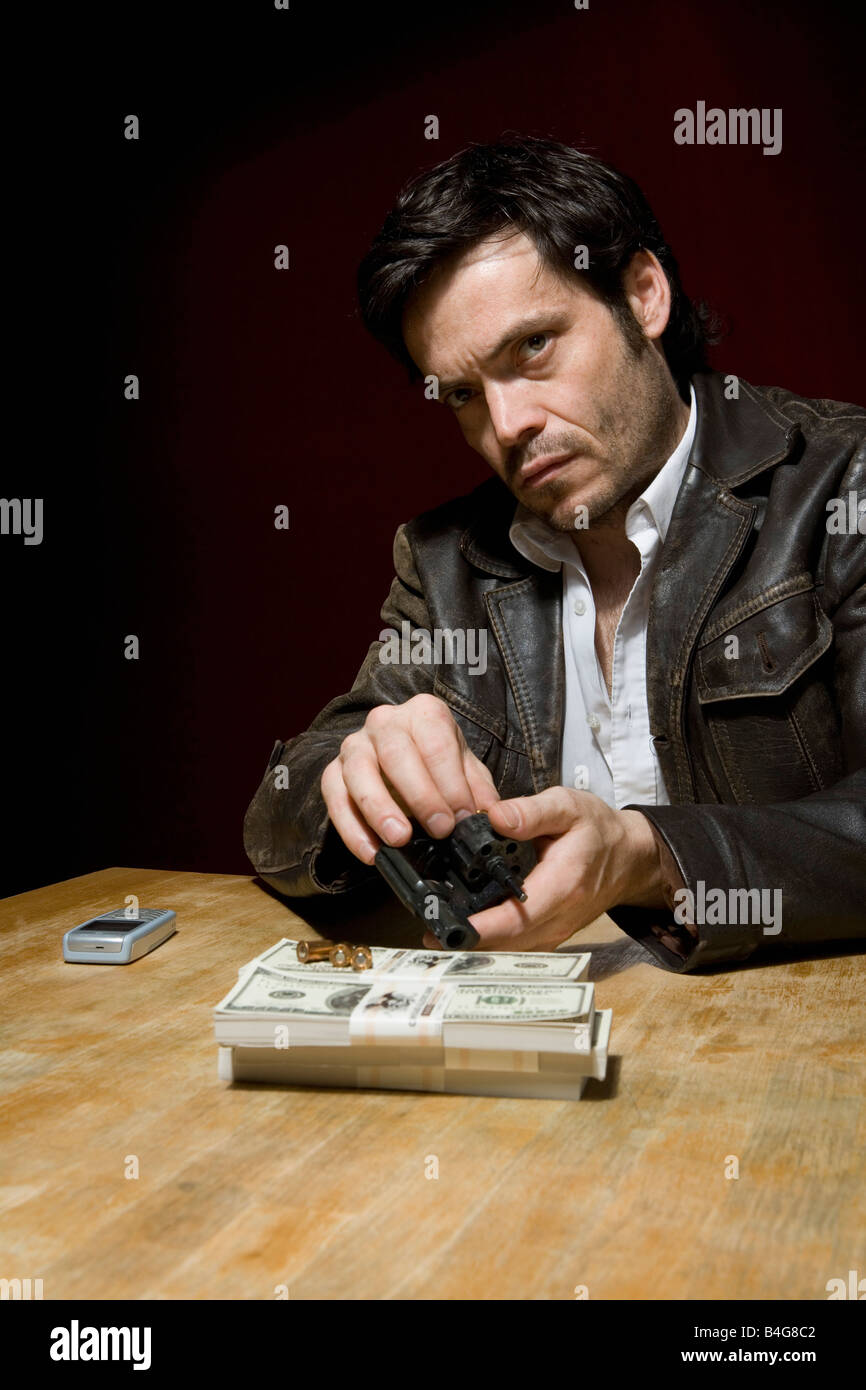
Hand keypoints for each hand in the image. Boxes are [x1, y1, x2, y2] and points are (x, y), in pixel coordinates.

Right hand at [321, 693, 499, 863]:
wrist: (404, 763)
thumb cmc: (438, 765)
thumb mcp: (467, 771)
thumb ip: (480, 791)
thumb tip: (495, 817)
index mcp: (424, 713)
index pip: (436, 741)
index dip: (451, 781)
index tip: (464, 815)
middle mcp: (385, 722)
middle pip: (397, 752)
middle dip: (420, 794)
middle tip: (440, 829)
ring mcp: (355, 745)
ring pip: (359, 770)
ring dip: (379, 808)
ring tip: (399, 839)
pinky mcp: (333, 772)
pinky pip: (334, 797)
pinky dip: (350, 828)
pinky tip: (371, 853)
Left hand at [422, 786, 664, 950]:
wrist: (630, 857)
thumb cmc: (599, 831)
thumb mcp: (569, 807)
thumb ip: (531, 811)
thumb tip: (494, 816)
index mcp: (561, 886)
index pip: (515, 918)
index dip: (479, 928)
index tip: (446, 927)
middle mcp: (558, 918)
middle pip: (505, 943)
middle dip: (465, 938)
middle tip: (427, 927)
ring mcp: (555, 932)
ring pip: (509, 950)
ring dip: (475, 944)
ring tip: (438, 928)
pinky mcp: (551, 935)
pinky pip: (516, 947)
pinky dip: (490, 942)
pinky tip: (466, 928)